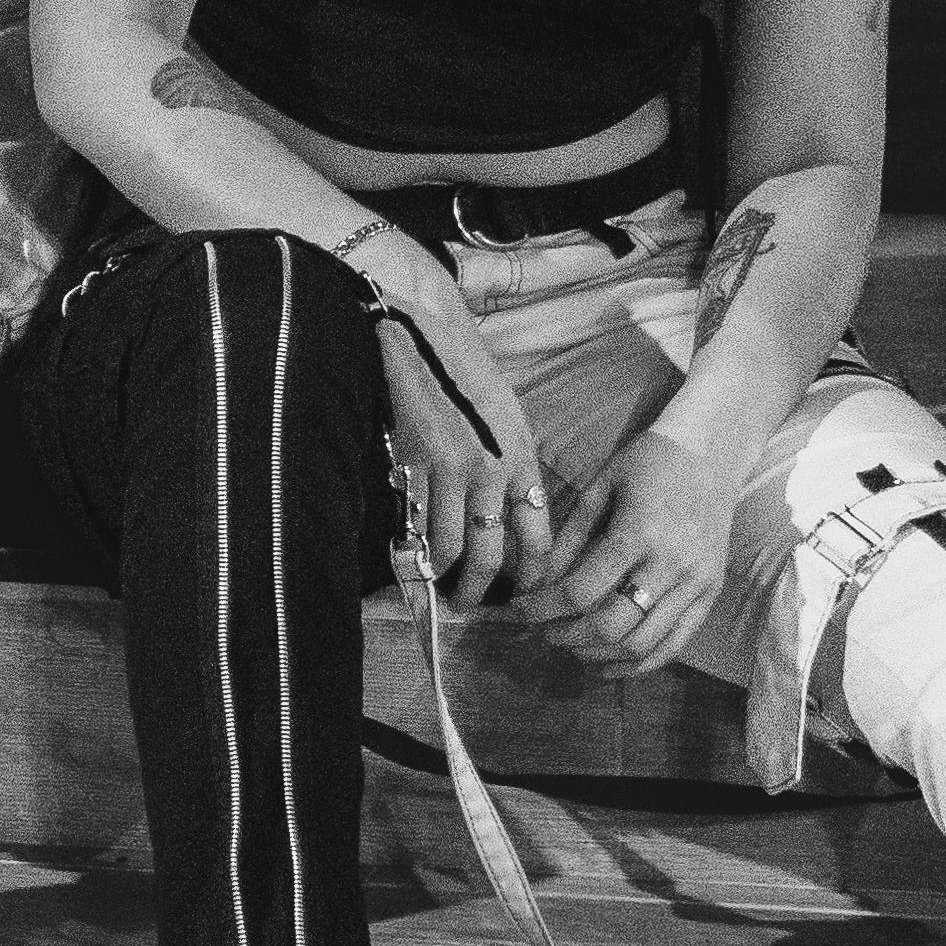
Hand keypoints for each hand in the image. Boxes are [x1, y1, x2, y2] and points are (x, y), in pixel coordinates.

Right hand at [367, 258, 554, 615]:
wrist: (423, 341)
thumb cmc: (469, 380)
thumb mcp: (511, 423)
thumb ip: (515, 472)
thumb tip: (513, 522)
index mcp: (522, 461)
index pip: (536, 538)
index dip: (531, 577)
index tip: (523, 595)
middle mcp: (490, 471)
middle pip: (488, 555)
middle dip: (478, 591)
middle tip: (469, 605)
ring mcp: (448, 471)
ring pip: (445, 547)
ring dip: (440, 577)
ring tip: (436, 588)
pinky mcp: (409, 466)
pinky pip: (411, 524)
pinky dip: (410, 548)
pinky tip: (410, 557)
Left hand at [530, 410, 742, 674]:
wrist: (711, 451)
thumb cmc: (648, 463)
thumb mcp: (599, 489)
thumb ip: (568, 540)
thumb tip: (536, 585)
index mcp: (637, 533)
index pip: (579, 591)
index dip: (542, 608)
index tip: (520, 610)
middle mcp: (671, 565)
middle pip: (611, 626)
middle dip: (567, 636)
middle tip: (544, 631)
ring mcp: (696, 583)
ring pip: (642, 644)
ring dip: (599, 654)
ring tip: (572, 646)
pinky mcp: (711, 594)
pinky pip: (674, 644)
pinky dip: (639, 663)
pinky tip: (610, 663)